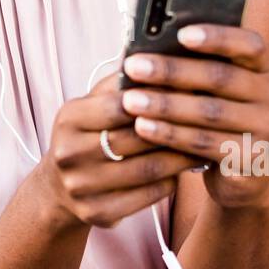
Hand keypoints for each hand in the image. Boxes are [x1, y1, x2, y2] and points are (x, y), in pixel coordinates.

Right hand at [37, 70, 205, 230]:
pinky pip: (147, 196)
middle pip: (136, 139)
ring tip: (205, 142)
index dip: (156, 98)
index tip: (190, 89)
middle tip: (210, 118)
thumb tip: (161, 54)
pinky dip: (172, 180)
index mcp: (68, 119)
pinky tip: (186, 169)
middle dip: (176, 127)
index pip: (119, 105)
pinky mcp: (96, 213)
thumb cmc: (88, 133)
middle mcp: (69, 153)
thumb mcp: (94, 103)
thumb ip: (122, 82)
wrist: (58, 188)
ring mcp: (80, 187)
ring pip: (147, 169)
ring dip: (181, 156)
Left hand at [119, 23, 268, 209]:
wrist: (246, 178)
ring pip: (209, 112)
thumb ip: (195, 70)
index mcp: (263, 70)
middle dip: (171, 71)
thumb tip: (146, 52)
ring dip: (164, 104)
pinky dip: (169, 134)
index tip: (181, 34)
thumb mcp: (216, 94)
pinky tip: (143, 127)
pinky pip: (204, 142)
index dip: (217, 37)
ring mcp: (267, 129)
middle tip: (134, 67)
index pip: (249, 45)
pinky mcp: (252, 159)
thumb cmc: (221, 123)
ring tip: (130, 100)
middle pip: (220, 77)